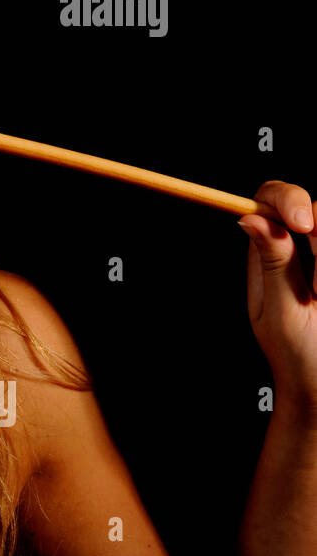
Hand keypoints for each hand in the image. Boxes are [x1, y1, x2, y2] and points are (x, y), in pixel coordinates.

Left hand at [237, 181, 316, 425]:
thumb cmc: (299, 357)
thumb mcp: (283, 312)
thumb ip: (274, 264)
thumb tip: (247, 216)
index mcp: (269, 254)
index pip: (268, 201)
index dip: (285, 198)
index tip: (302, 221)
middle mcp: (299, 250)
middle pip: (310, 207)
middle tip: (316, 256)